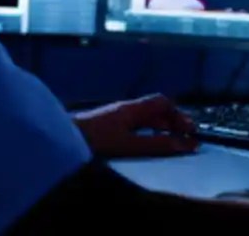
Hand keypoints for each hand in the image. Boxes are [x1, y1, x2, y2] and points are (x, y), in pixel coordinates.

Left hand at [73, 94, 198, 158]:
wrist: (60, 140)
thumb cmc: (93, 140)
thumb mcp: (129, 145)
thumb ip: (157, 145)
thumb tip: (184, 144)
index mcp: (132, 109)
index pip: (162, 103)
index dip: (178, 114)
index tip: (189, 130)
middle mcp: (124, 109)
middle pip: (154, 110)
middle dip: (171, 122)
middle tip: (183, 138)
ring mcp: (114, 117)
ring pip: (143, 118)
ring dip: (158, 128)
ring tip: (168, 143)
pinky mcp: (105, 127)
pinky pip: (133, 125)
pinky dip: (145, 133)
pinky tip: (144, 145)